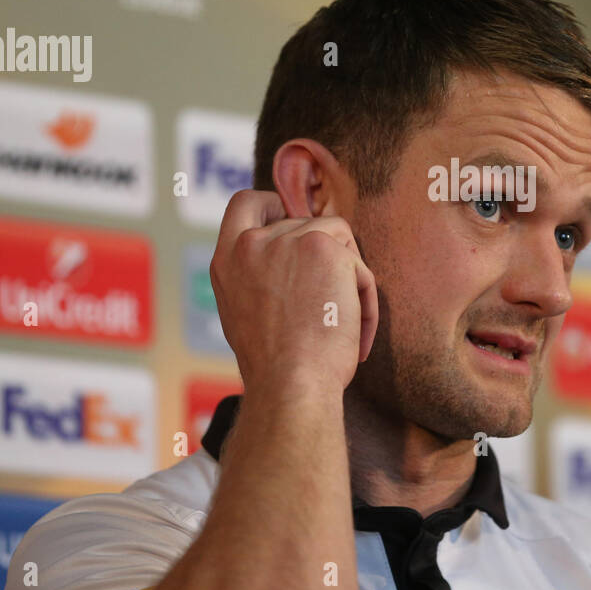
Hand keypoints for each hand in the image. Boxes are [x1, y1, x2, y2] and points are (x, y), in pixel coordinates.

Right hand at [210, 190, 378, 395]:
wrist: (291, 385)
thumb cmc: (276, 368)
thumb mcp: (245, 313)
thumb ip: (258, 277)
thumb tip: (289, 261)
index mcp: (226, 260)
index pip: (246, 204)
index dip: (274, 207)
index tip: (294, 226)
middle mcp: (251, 244)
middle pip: (304, 223)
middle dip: (325, 256)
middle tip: (328, 304)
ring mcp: (285, 240)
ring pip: (336, 237)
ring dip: (347, 276)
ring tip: (339, 322)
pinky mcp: (321, 246)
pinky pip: (357, 262)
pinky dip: (364, 294)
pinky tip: (354, 327)